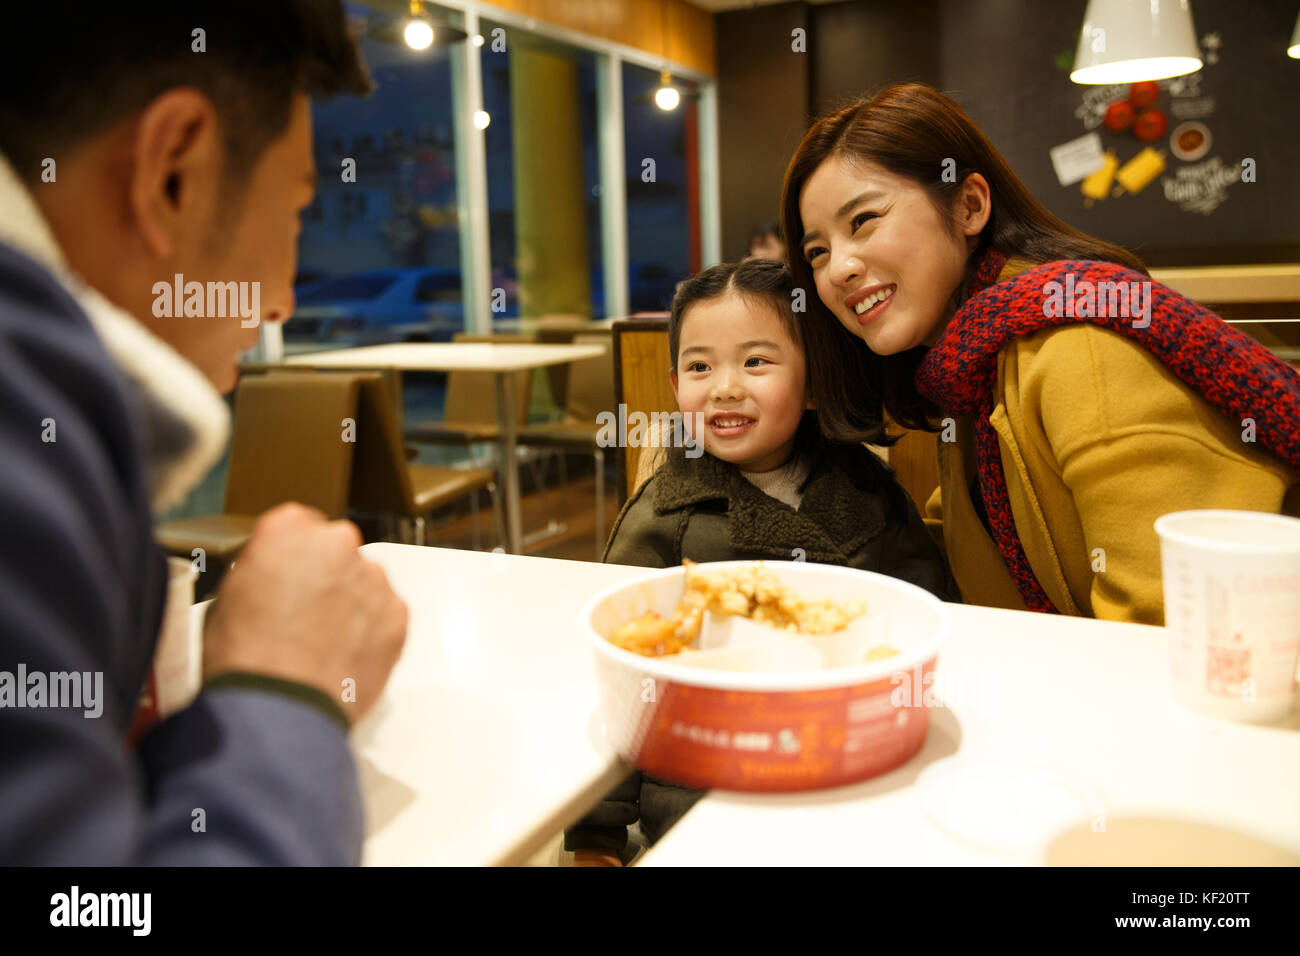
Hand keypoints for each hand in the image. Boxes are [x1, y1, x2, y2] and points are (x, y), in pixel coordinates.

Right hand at [203, 503, 407, 723]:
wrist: (279, 707)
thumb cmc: (244, 658)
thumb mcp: (227, 597)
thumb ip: (260, 569)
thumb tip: (270, 575)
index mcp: (289, 528)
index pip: (297, 526)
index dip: (290, 556)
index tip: (285, 577)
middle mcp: (337, 542)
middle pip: (335, 550)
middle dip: (324, 575)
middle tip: (303, 614)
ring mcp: (372, 578)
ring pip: (363, 580)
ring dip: (349, 601)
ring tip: (322, 642)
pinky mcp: (397, 614)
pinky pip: (384, 613)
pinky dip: (369, 629)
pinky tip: (343, 654)